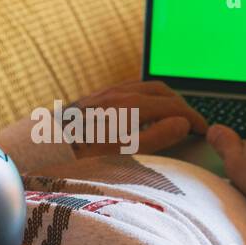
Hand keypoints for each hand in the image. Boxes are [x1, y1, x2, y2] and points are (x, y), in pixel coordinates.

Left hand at [68, 80, 207, 157]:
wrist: (42, 149)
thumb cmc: (81, 156)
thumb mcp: (122, 153)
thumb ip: (156, 137)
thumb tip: (182, 123)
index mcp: (130, 105)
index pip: (173, 105)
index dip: (192, 118)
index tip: (203, 131)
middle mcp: (118, 93)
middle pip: (161, 91)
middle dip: (180, 105)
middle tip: (191, 124)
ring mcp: (104, 93)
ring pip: (143, 88)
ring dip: (162, 99)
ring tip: (171, 117)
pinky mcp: (93, 98)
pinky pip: (127, 90)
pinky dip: (144, 98)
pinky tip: (141, 114)